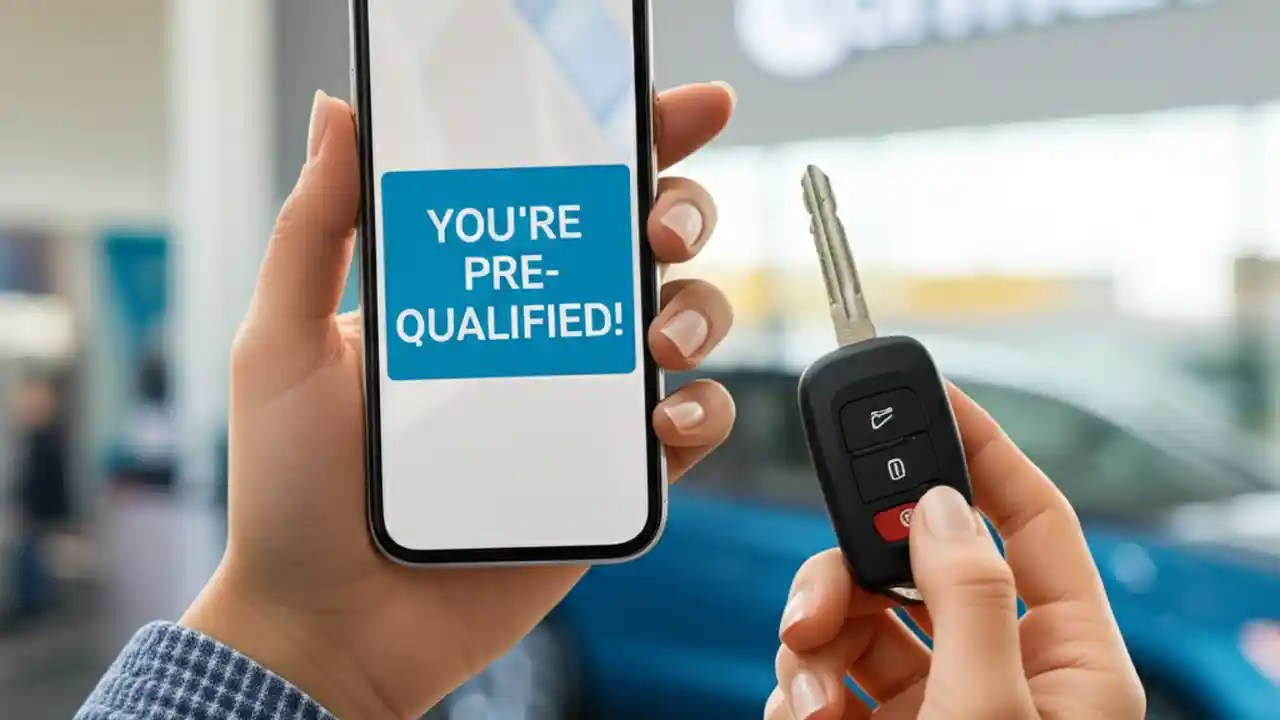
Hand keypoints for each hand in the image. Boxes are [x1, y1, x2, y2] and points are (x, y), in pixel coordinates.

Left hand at [181, 84, 736, 718]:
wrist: (330, 622)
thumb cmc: (293, 491)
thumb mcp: (283, 343)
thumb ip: (315, 229)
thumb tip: (338, 112)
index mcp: (475, 288)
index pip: (560, 192)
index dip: (628, 139)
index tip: (680, 105)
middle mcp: (541, 334)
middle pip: (643, 242)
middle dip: (680, 210)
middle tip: (656, 228)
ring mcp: (581, 405)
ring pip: (686, 321)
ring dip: (697, 307)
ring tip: (655, 337)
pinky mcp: (610, 476)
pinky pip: (690, 427)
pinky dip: (699, 411)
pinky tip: (663, 417)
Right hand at [766, 387, 1145, 718]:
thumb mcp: (988, 712)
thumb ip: (969, 600)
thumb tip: (936, 503)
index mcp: (1068, 660)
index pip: (1034, 520)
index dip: (985, 451)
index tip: (932, 395)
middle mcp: (1004, 670)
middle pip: (917, 565)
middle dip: (850, 575)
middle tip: (817, 599)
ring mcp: (943, 702)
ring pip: (860, 617)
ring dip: (814, 640)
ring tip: (808, 696)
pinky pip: (830, 669)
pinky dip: (802, 683)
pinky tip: (803, 715)